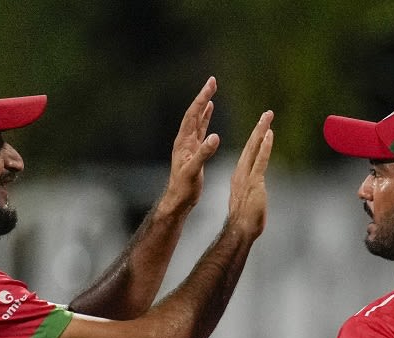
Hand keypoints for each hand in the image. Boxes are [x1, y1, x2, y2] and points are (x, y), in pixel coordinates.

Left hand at [162, 77, 222, 212]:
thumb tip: (215, 137)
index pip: (193, 114)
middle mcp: (184, 139)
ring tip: (211, 91)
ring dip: (204, 105)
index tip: (211, 85)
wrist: (178, 199)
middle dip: (203, 96)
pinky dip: (205, 118)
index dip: (202, 99)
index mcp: (183, 141)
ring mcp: (189, 144)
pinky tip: (209, 112)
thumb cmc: (184, 187)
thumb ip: (204, 153)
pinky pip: (200, 129)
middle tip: (212, 81)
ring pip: (197, 119)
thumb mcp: (193, 170)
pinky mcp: (194, 150)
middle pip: (194, 113)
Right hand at [226, 109, 274, 239]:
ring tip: (267, 116)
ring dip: (261, 131)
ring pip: (254, 148)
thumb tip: (258, 193)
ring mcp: (247, 176)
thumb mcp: (250, 203)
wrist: (239, 230)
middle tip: (266, 114)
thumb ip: (253, 193)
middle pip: (251, 145)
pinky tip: (269, 134)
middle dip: (259, 128)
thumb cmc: (245, 222)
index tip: (262, 128)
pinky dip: (265, 146)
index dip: (255, 140)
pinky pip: (261, 160)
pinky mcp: (255, 181)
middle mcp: (241, 173)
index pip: (249, 154)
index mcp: (239, 177)